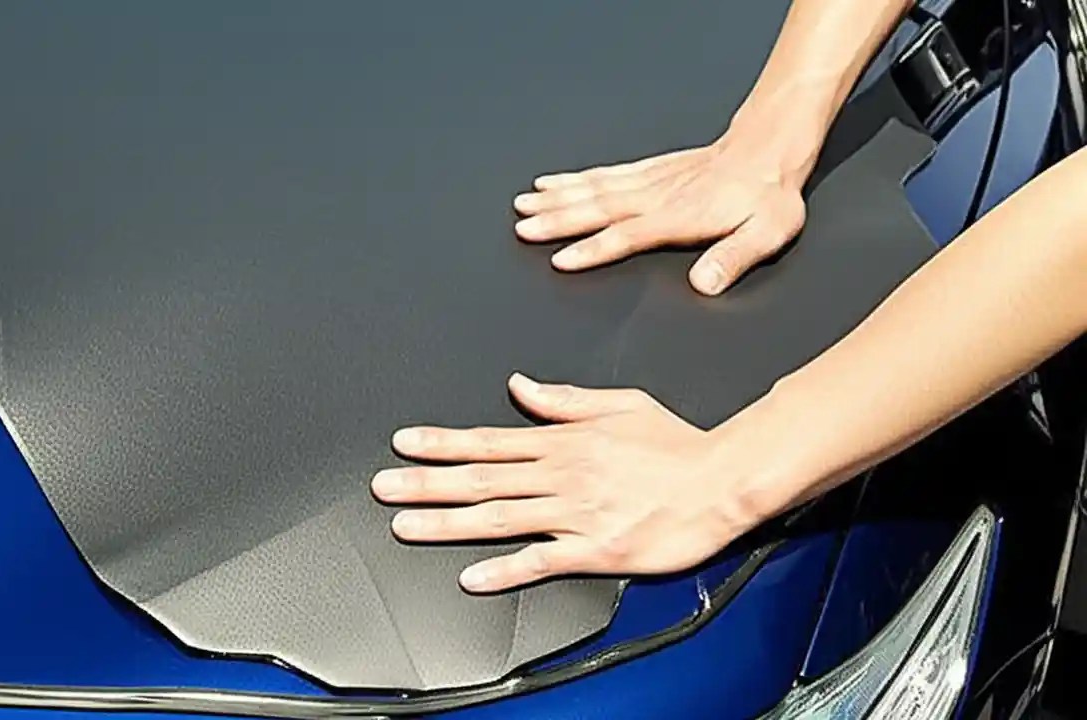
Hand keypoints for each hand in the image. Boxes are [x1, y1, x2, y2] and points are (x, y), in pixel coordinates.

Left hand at [371, 373, 757, 592]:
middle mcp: (562, 475)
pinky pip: (542, 560)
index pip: (490, 440)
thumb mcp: (619, 403)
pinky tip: (472, 576)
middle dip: (426, 483)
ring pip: (499, 516)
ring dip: (448, 522)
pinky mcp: (596, 549)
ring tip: (405, 524)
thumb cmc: (679, 444)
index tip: (404, 444)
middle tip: (384, 487)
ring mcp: (577, 513)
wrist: (723, 480)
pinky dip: (505, 569)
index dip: (441, 443)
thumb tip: (520, 385)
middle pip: (481, 478)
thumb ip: (564, 399)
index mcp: (565, 440)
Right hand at [512, 132, 807, 294]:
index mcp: (679, 217)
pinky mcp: (649, 171)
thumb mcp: (766, 232)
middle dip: (557, 220)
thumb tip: (705, 284)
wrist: (769, 148)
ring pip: (594, 190)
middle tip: (522, 228)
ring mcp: (650, 181)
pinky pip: (605, 175)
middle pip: (598, 209)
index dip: (593, 249)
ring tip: (523, 206)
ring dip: (557, 199)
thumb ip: (734, 258)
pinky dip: (574, 179)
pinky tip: (552, 183)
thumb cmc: (768, 196)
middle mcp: (657, 197)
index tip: (560, 258)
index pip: (628, 235)